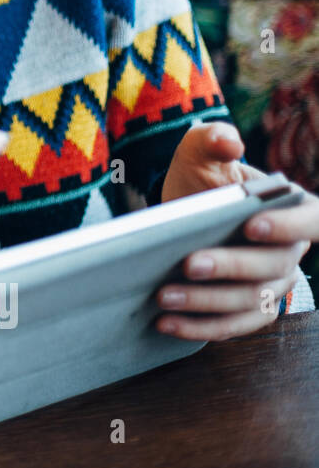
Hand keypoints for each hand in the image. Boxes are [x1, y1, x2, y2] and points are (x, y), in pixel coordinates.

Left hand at [157, 122, 312, 340]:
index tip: (253, 225)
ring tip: (163, 297)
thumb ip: (212, 139)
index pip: (314, 221)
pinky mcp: (249, 310)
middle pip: (273, 267)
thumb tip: (228, 143)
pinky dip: (199, 328)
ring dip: (207, 303)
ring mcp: (273, 284)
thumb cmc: (200, 180)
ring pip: (251, 302)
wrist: (183, 215)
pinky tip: (165, 324)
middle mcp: (291, 251)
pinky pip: (233, 326)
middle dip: (229, 267)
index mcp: (294, 209)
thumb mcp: (200, 153)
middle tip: (188, 264)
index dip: (291, 226)